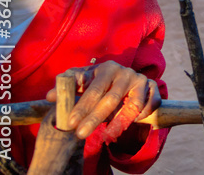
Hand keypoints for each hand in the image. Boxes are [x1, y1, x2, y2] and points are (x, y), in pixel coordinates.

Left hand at [46, 61, 160, 140]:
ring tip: (108, 133)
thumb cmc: (97, 82)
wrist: (123, 79)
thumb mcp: (82, 82)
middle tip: (81, 135)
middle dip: (95, 119)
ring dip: (120, 121)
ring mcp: (141, 80)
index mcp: (108, 68)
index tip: (71, 123)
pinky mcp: (153, 89)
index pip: (94, 89)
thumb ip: (67, 88)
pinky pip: (149, 106)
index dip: (82, 107)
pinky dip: (140, 116)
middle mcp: (126, 72)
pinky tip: (129, 123)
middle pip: (111, 99)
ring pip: (134, 105)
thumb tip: (50, 96)